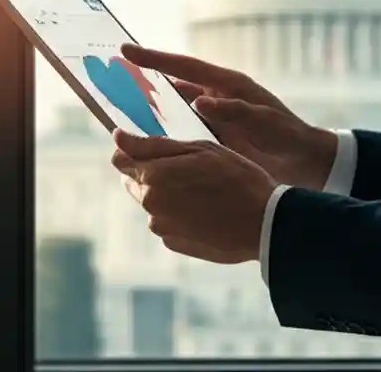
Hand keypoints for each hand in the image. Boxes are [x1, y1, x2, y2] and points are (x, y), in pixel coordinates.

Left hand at [110, 129, 275, 263]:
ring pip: (153, 201)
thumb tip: (117, 137)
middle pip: (134, 181)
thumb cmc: (237, 178)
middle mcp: (149, 203)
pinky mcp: (174, 242)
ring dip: (167, 193)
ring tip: (202, 189)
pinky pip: (167, 221)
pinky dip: (178, 213)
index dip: (133, 148)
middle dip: (151, 170)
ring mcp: (161, 226)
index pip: (120, 158)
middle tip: (186, 166)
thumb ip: (153, 144)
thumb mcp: (201, 149)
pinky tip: (205, 209)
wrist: (263, 223)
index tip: (149, 145)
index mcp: (152, 175)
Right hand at [121, 43, 337, 189]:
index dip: (155, 58)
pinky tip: (144, 151)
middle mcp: (215, 100)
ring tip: (118, 119)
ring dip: (149, 117)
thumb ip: (236, 111)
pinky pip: (181, 139)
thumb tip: (200, 101)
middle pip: (171, 89)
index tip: (126, 49)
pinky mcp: (211, 143)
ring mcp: (211, 122)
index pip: (185, 66)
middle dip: (142, 86)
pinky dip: (164, 142)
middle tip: (110, 83)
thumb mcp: (266, 122)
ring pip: (172, 116)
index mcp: (228, 85)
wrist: (306, 164)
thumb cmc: (289, 136)